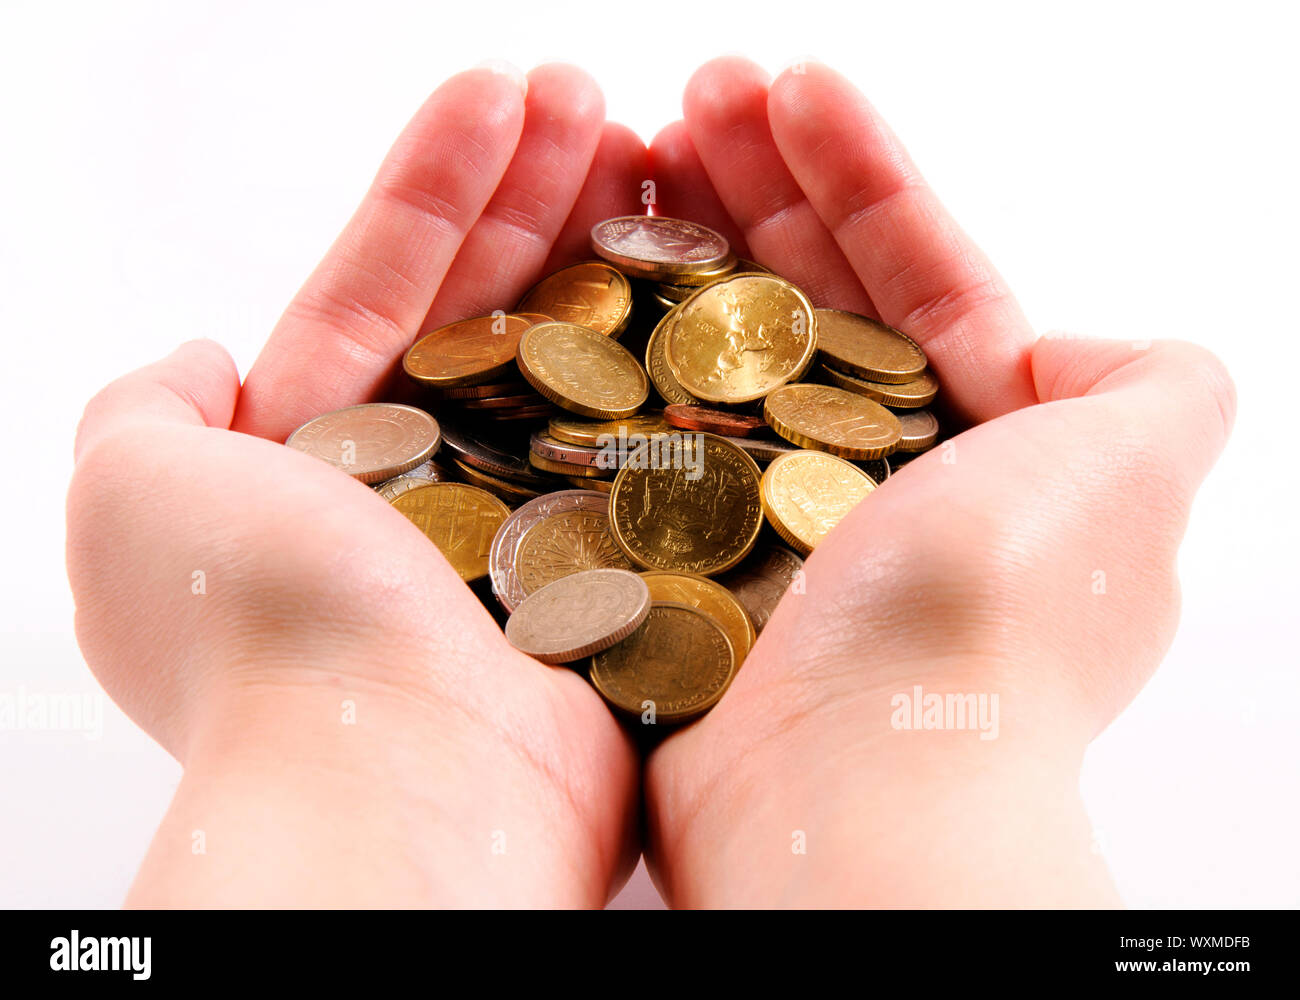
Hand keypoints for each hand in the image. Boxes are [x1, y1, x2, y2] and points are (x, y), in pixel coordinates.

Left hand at [66, 65, 648, 906]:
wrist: (400, 775)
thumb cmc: (261, 623)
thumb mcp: (127, 490)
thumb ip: (148, 410)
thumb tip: (205, 357)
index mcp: (317, 459)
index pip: (383, 289)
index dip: (439, 187)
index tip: (502, 95)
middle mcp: (426, 490)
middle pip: (489, 308)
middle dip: (536, 191)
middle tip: (600, 103)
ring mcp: (533, 526)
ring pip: (576, 358)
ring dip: (606, 240)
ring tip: (660, 136)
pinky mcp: (617, 560)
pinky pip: (645, 432)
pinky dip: (668, 346)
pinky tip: (701, 256)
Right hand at [643, 57, 1235, 906]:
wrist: (853, 789)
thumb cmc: (987, 620)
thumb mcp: (1128, 473)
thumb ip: (1156, 386)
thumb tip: (1092, 345)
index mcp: (980, 447)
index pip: (916, 276)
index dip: (859, 174)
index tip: (788, 88)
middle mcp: (876, 485)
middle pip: (807, 299)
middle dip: (755, 186)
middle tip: (684, 102)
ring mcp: (767, 524)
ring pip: (720, 357)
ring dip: (681, 247)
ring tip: (620, 152)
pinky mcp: (679, 561)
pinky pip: (646, 433)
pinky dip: (619, 354)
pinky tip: (580, 276)